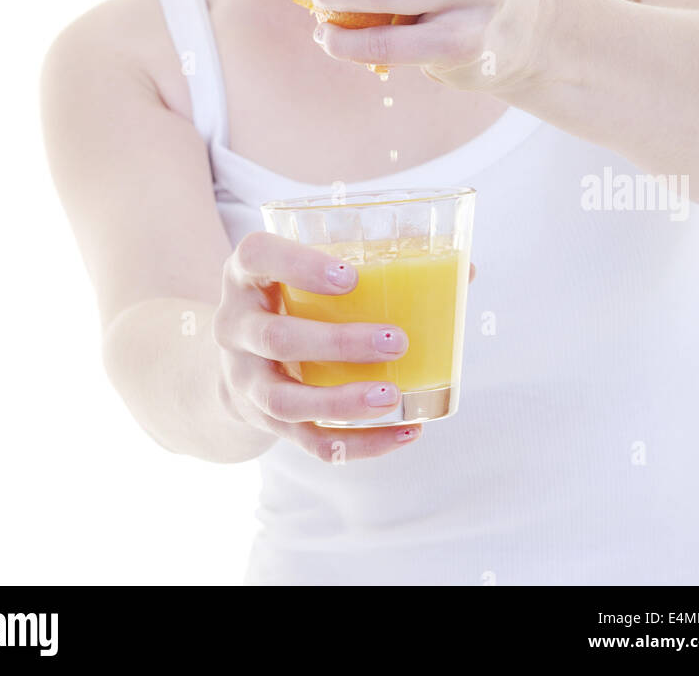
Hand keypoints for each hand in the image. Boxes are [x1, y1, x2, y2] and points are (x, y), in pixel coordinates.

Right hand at [212, 230, 476, 462]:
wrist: (239, 360)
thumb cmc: (293, 300)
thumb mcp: (308, 273)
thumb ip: (376, 265)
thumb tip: (463, 271)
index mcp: (246, 275)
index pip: (257, 256)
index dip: (299, 265)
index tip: (351, 277)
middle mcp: (235, 325)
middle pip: (274, 337)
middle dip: (336, 343)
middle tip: (395, 340)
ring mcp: (246, 378)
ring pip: (285, 400)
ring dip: (341, 401)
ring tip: (392, 396)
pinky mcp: (265, 422)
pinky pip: (308, 440)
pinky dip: (358, 443)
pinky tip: (403, 432)